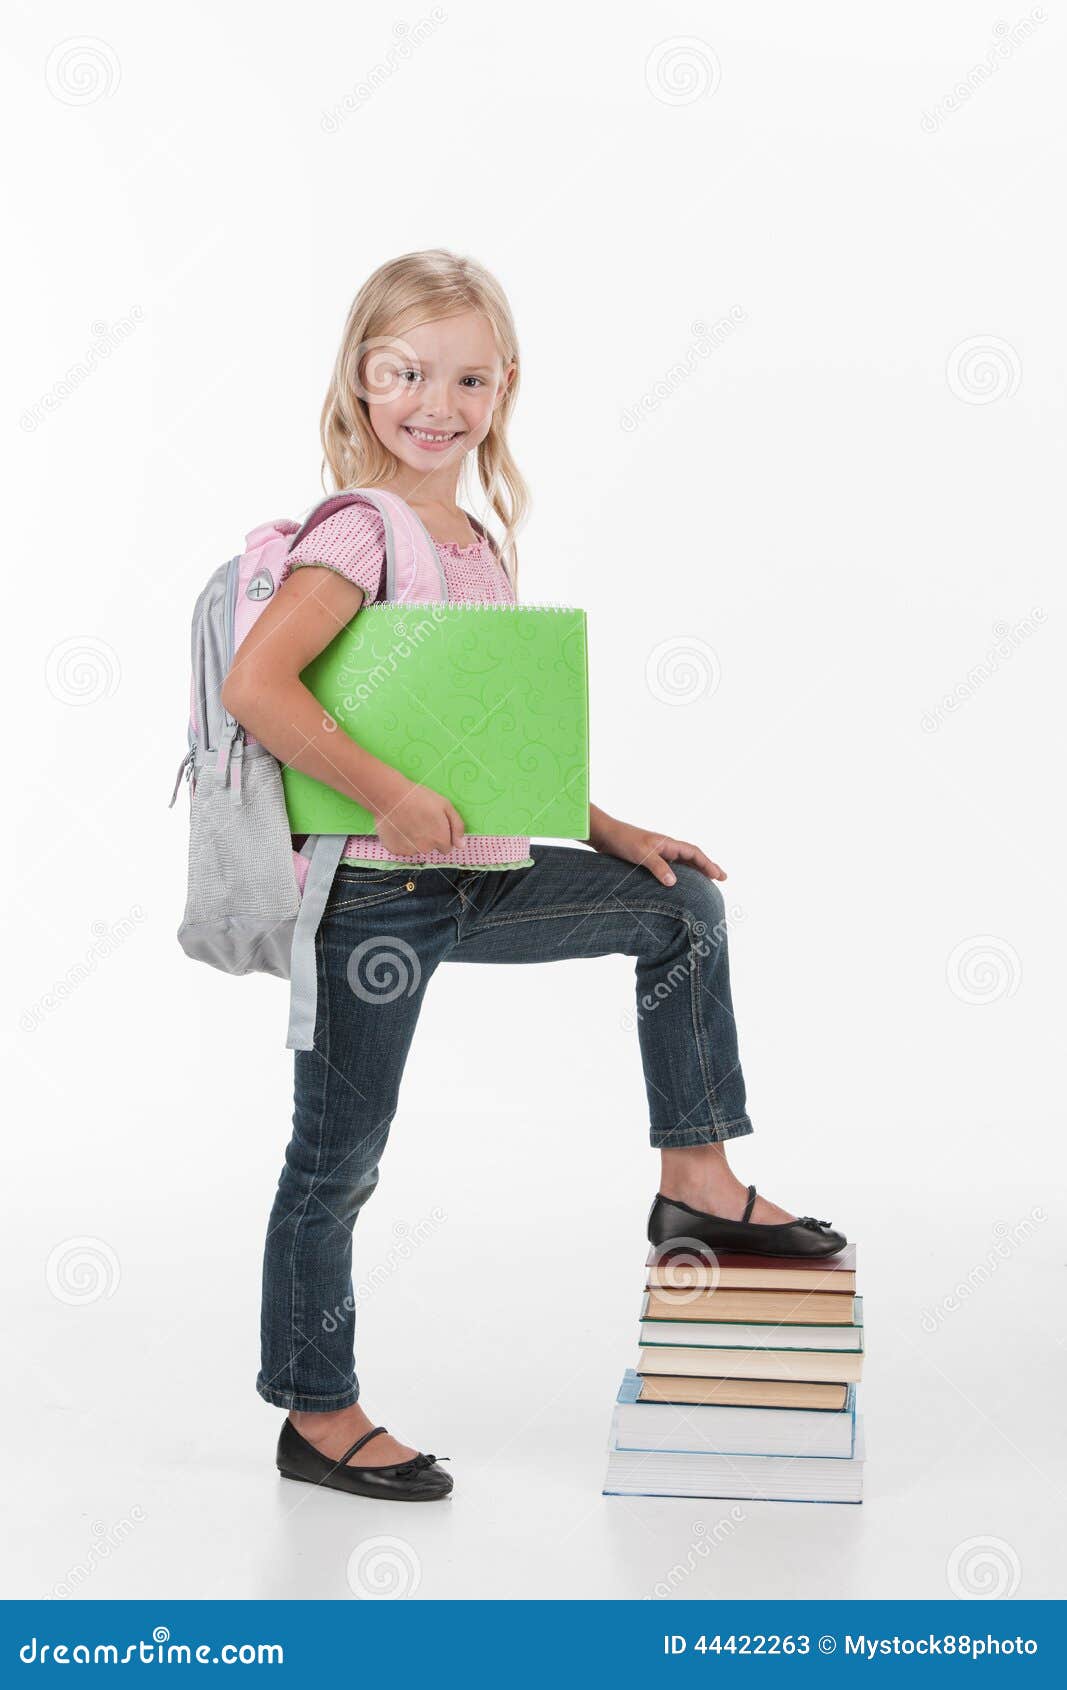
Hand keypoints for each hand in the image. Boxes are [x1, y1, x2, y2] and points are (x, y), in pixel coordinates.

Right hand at [373, 779, 465, 857]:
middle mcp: (426, 849)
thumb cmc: (419, 798)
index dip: (441, 836)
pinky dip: (400, 841)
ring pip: (416, 849)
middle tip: (419, 820)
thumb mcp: (445, 806)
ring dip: (414, 840)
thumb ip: (457, 827)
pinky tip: (398, 827)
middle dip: (428, 838)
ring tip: (407, 822)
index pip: (446, 847)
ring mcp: (410, 851)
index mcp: (440, 839)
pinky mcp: (395, 850)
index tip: (434, 825)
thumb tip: (462, 846)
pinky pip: (401, 849)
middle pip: (431, 848)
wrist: (391, 796)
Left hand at [589, 811, 725, 887]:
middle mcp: (666, 848)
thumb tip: (674, 882)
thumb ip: (658, 867)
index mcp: (668, 844)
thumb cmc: (623, 841)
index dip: (707, 864)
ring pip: (682, 863)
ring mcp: (658, 854)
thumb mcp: (641, 854)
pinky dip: (679, 875)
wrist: (605, 836)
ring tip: (706, 883)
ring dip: (695, 872)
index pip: (694, 853)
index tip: (719, 875)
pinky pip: (670, 868)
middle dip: (707, 867)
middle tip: (722, 878)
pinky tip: (679, 885)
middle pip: (692, 858)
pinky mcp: (648, 861)